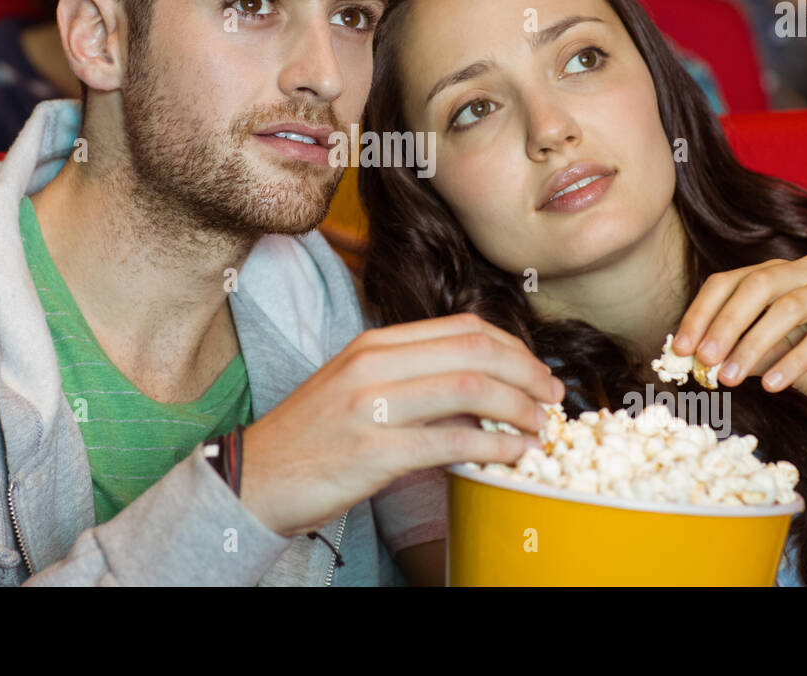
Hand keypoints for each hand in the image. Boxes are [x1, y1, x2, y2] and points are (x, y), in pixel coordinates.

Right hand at [241, 313, 563, 536]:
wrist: (254, 477)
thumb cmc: (313, 436)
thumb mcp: (358, 387)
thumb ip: (413, 378)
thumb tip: (484, 391)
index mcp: (374, 343)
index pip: (462, 328)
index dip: (514, 348)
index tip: (538, 372)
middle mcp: (373, 364)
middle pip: (476, 352)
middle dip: (528, 374)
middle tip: (553, 399)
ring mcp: (371, 406)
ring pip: (472, 391)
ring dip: (520, 411)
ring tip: (541, 430)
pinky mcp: (373, 452)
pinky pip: (453, 443)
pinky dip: (495, 448)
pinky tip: (512, 457)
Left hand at [671, 255, 806, 407]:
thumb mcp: (769, 360)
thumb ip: (736, 355)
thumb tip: (693, 361)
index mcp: (775, 274)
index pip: (727, 282)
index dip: (700, 313)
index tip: (680, 349)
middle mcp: (806, 272)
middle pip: (756, 286)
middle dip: (724, 324)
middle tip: (703, 359)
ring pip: (789, 307)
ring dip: (754, 344)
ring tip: (730, 378)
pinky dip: (794, 360)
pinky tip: (772, 384)